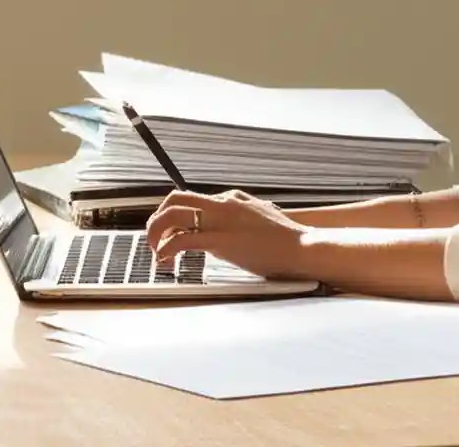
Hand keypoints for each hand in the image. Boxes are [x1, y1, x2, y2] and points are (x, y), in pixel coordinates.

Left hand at [145, 189, 308, 278]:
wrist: (303, 247)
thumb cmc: (288, 241)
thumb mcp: (263, 220)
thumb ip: (244, 221)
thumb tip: (233, 233)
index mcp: (233, 199)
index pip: (194, 200)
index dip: (177, 218)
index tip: (171, 233)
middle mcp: (223, 204)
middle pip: (175, 198)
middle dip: (158, 218)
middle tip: (155, 238)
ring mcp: (220, 220)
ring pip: (172, 213)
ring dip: (155, 231)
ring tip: (156, 251)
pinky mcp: (220, 240)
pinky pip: (181, 240)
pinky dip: (166, 249)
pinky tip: (165, 261)